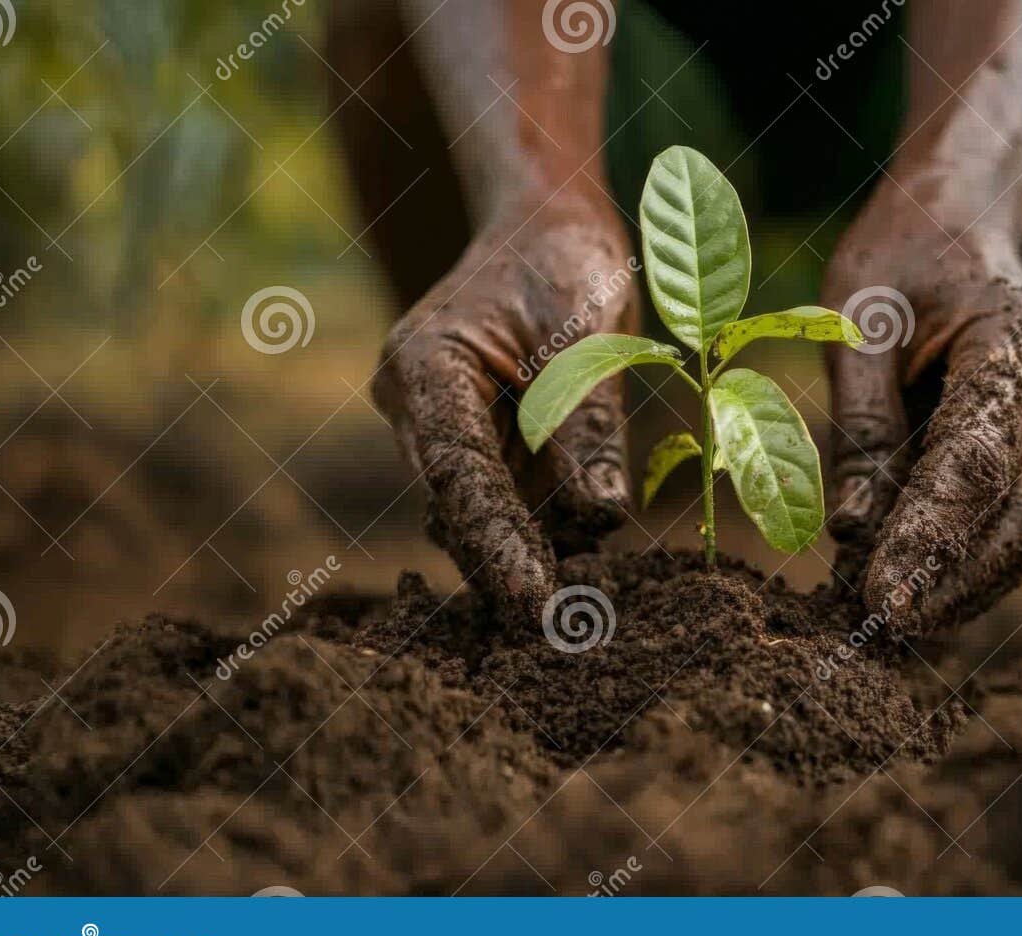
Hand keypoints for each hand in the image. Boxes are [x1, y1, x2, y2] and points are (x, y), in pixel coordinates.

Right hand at [373, 189, 636, 625]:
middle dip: (509, 561)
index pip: (460, 473)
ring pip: (483, 513)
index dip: (496, 544)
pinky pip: (506, 499)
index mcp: (425, 366)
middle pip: (459, 506)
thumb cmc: (563, 260)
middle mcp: (418, 405)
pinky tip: (582, 541)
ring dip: (534, 544)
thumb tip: (602, 519)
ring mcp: (442, 429)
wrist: (545, 227)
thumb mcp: (588, 330)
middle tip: (564, 623)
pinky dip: (545, 523)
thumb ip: (589, 422)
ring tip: (584, 582)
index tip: (533, 603)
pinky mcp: (476, 445)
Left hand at [821, 183, 1021, 635]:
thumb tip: (854, 528)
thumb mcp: (858, 317)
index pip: (972, 467)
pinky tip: (914, 587)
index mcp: (1018, 345)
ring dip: (962, 584)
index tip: (879, 600)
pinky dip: (967, 558)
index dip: (927, 542)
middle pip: (1018, 517)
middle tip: (883, 629)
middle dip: (953, 584)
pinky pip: (1014, 515)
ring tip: (892, 623)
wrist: (962, 211)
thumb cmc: (902, 251)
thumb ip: (860, 423)